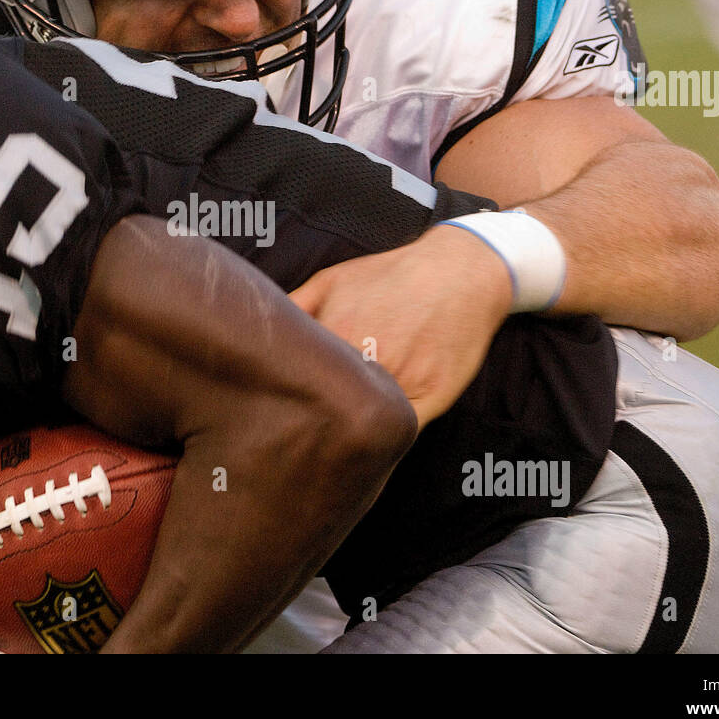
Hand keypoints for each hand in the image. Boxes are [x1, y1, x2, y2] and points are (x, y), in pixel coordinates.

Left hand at [290, 225, 513, 426]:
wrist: (459, 272)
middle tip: (295, 429)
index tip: (275, 400)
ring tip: (328, 441)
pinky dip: (380, 444)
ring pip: (360, 426)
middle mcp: (367, 362)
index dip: (282, 393)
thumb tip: (258, 333)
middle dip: (309, 417)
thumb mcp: (331, 280)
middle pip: (324, 408)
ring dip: (343, 434)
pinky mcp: (431, 399)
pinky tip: (365, 446)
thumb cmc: (391, 276)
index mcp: (334, 337)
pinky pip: (397, 434)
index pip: (295, 380)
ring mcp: (401, 383)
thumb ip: (293, 309)